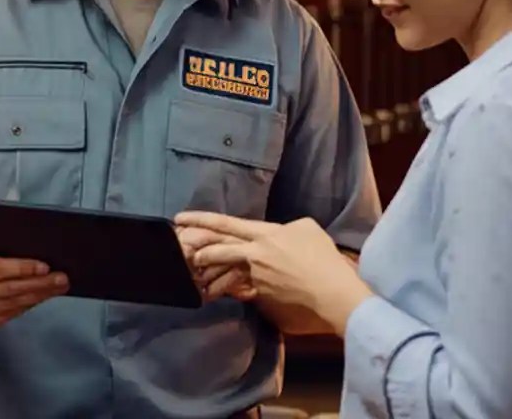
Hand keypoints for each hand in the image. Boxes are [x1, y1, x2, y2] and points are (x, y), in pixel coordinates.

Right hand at [0, 236, 68, 327]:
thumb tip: (27, 234)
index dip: (20, 268)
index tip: (44, 266)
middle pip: (7, 290)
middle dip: (38, 284)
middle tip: (61, 278)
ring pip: (11, 304)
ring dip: (38, 296)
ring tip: (59, 286)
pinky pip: (9, 314)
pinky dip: (29, 305)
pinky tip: (43, 295)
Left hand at [175, 212, 372, 334]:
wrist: (331, 291)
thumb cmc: (324, 257)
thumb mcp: (307, 229)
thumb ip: (287, 228)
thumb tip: (281, 234)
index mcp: (266, 234)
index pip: (227, 223)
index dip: (202, 219)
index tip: (182, 217)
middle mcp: (256, 254)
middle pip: (219, 247)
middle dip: (197, 244)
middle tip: (180, 242)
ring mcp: (257, 276)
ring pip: (227, 270)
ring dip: (210, 269)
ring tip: (198, 267)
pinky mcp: (262, 294)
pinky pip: (242, 288)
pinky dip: (231, 287)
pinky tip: (221, 289)